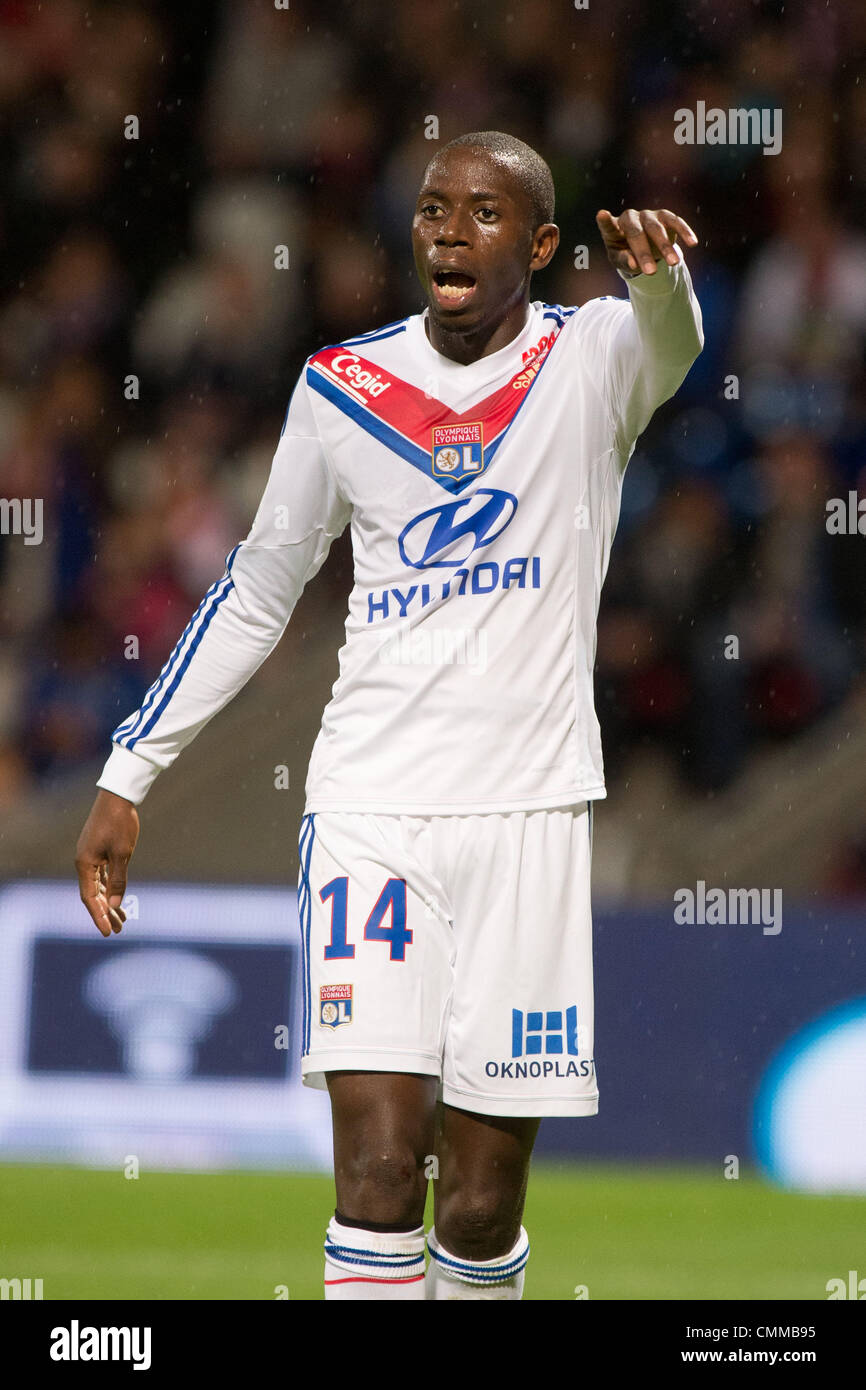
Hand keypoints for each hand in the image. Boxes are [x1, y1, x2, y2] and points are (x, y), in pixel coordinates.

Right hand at [75, 789, 139, 937]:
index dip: (99, 916)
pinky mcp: (98, 851)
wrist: (117, 797)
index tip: (108, 932)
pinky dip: (110, 887)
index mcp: (85, 864)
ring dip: (109, 901)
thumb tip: (113, 903)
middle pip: (93, 894)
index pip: (89, 898)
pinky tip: (118, 897)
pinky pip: (102, 875)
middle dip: (105, 913)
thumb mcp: (123, 854)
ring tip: (122, 918)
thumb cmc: (120, 823)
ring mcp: (90, 856)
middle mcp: (84, 862)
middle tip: (119, 930)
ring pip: (98, 886)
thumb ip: (118, 880)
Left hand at [596, 208, 697, 275]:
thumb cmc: (627, 255)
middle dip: (644, 253)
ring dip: (665, 246)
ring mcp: (647, 215)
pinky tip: (693, 243)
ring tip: (674, 263)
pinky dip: (684, 231)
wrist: (642, 247)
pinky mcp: (664, 216)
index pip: (608, 226)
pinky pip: (675, 222)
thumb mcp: (621, 262)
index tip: (602, 214)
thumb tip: (634, 265)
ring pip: (656, 228)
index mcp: (614, 230)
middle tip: (650, 272)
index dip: (605, 221)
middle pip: (636, 233)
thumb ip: (626, 262)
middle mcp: (630, 218)